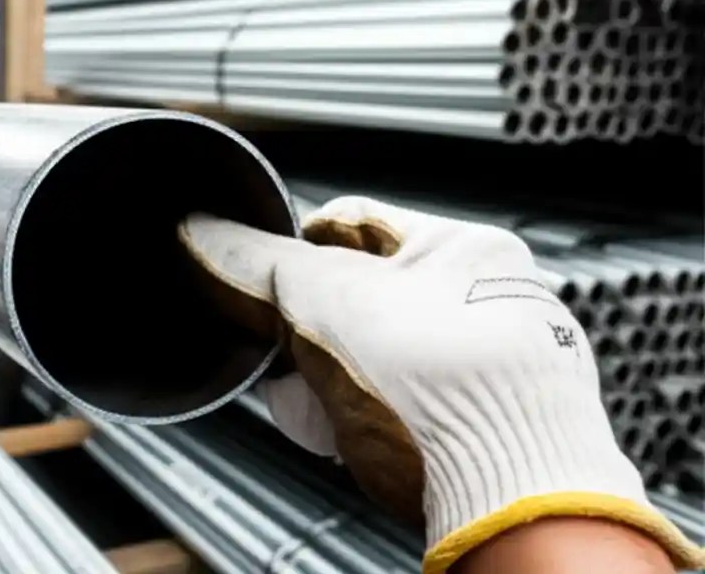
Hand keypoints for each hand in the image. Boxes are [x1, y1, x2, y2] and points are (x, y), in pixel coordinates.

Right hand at [180, 196, 703, 573]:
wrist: (507, 493)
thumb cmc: (450, 392)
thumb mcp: (328, 304)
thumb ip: (263, 265)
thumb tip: (208, 235)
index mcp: (465, 246)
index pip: (354, 223)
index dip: (297, 253)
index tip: (265, 281)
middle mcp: (490, 300)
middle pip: (361, 297)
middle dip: (310, 330)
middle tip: (286, 350)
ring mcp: (491, 367)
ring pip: (375, 357)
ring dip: (329, 378)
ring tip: (316, 403)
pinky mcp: (479, 425)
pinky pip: (399, 406)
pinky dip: (362, 416)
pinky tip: (344, 432)